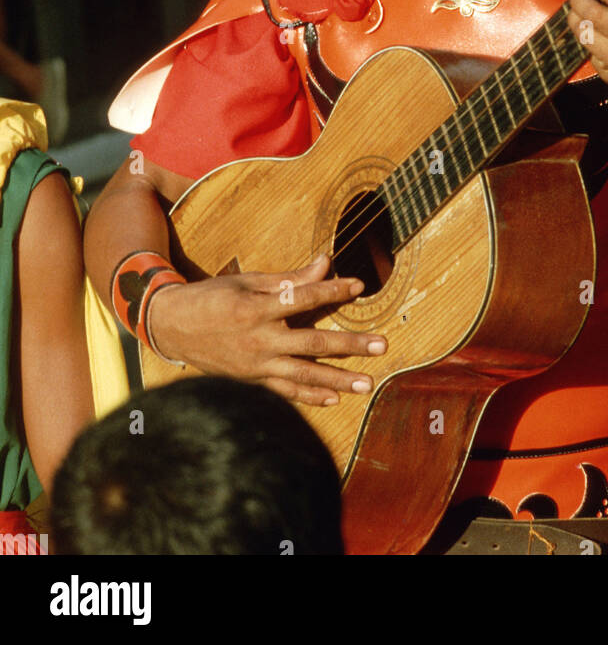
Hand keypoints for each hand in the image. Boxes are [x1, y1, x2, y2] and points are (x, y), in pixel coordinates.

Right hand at [148, 255, 386, 406]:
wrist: (172, 326)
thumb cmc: (212, 296)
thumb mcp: (248, 280)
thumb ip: (290, 278)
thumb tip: (326, 263)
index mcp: (257, 308)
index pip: (304, 298)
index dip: (333, 290)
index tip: (358, 286)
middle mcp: (259, 340)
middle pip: (313, 343)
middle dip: (350, 345)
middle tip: (380, 346)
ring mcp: (255, 365)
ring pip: (304, 375)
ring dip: (338, 379)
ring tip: (368, 383)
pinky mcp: (250, 381)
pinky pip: (285, 391)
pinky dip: (309, 395)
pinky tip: (333, 398)